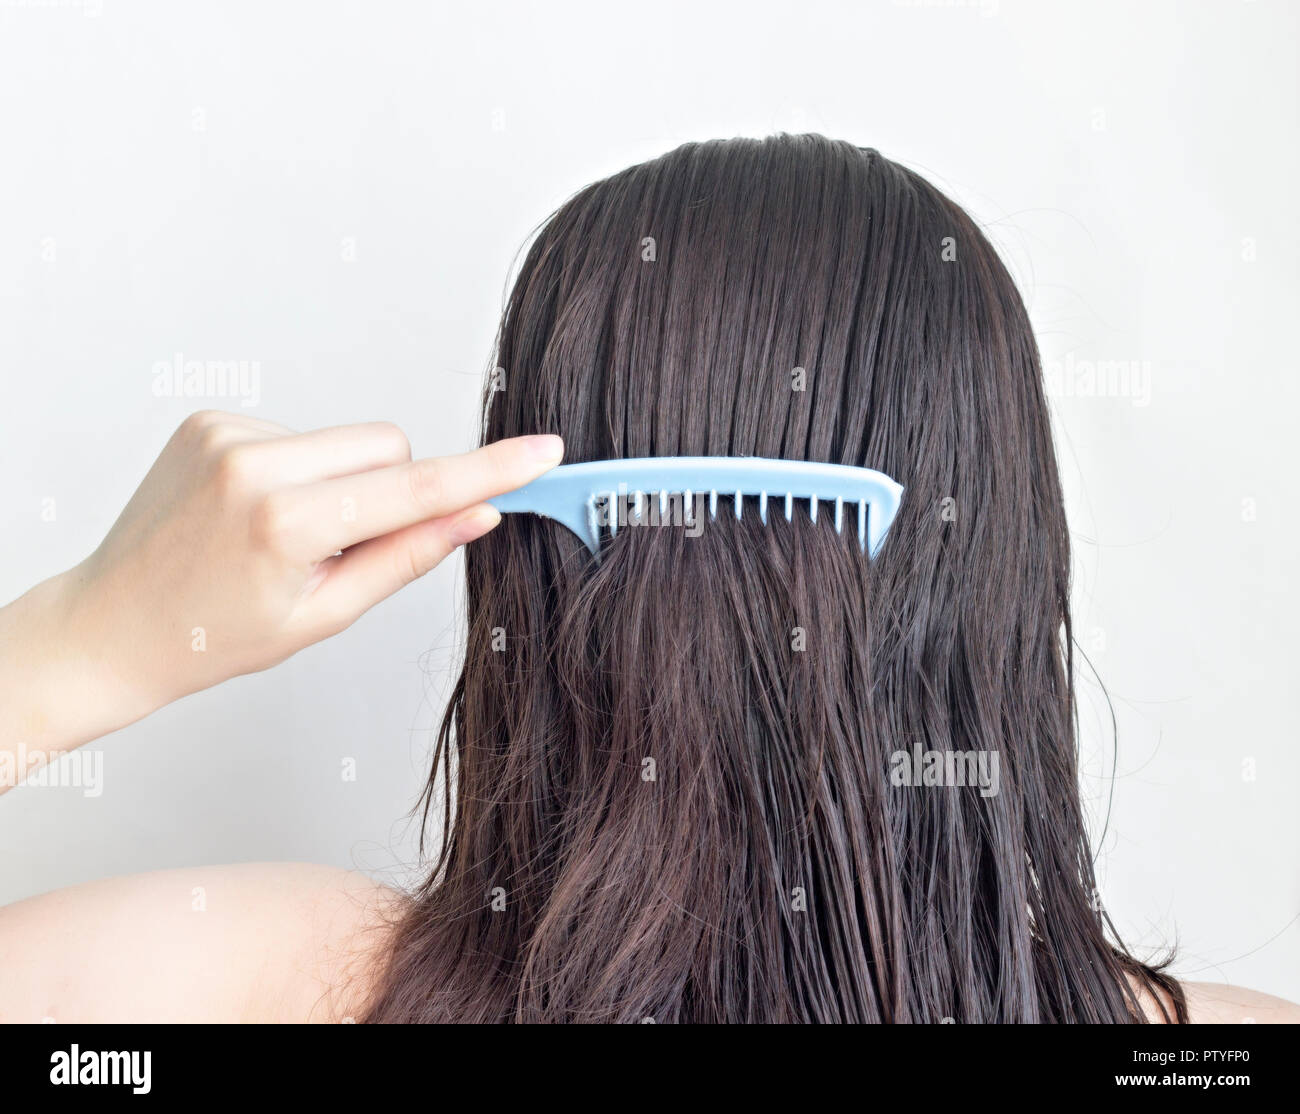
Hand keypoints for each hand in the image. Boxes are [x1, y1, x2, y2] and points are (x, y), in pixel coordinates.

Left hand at [45, 411, 561, 725]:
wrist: (114, 623)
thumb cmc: (214, 635)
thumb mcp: (323, 616)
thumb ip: (407, 557)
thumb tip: (474, 515)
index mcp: (284, 522)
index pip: (415, 488)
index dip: (488, 472)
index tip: (542, 452)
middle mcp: (253, 463)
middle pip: (388, 447)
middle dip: (392, 489)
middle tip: (344, 546)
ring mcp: (226, 433)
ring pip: (347, 441)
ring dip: (342, 481)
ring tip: (286, 534)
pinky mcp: (210, 419)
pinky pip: (301, 434)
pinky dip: (299, 471)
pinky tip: (256, 512)